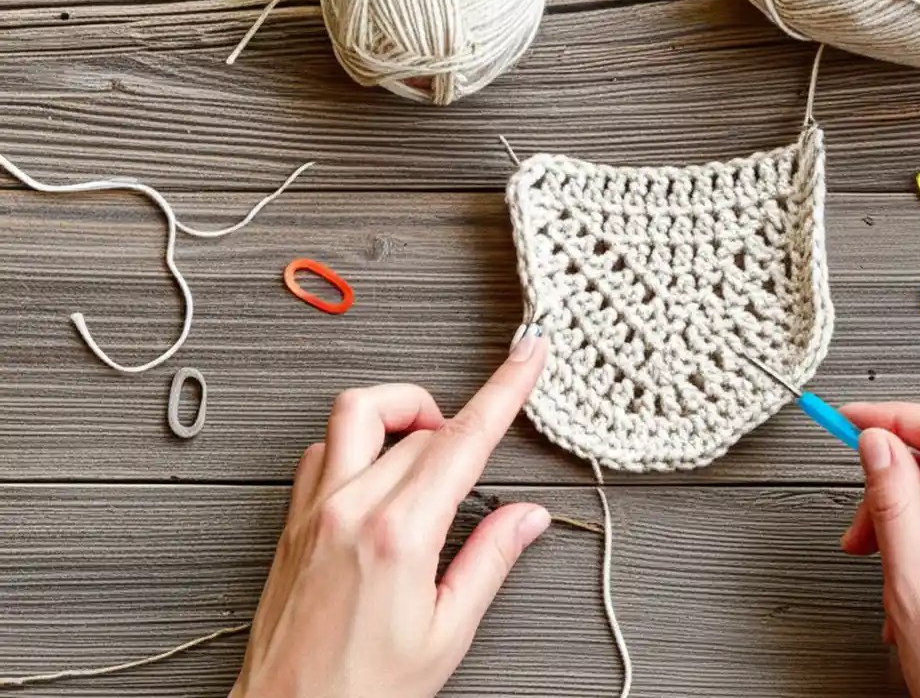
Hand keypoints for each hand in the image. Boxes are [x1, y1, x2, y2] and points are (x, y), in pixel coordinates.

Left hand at [230, 327, 548, 697]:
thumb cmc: (360, 690)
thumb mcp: (446, 632)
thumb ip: (490, 561)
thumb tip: (525, 518)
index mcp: (398, 536)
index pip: (464, 439)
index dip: (503, 389)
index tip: (526, 356)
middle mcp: (350, 510)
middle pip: (420, 426)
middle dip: (461, 425)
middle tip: (484, 454)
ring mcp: (314, 510)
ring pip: (357, 413)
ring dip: (400, 414)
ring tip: (428, 445)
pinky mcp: (292, 521)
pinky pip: (322, 449)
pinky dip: (356, 443)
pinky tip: (377, 473)